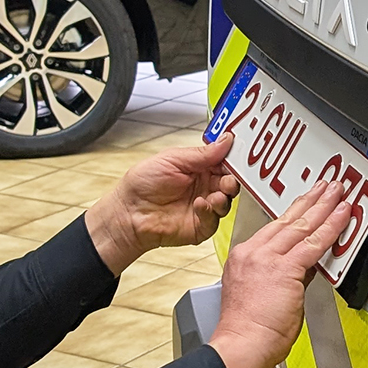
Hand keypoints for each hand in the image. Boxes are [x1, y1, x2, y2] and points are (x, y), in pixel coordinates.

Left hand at [85, 138, 241, 273]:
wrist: (128, 213)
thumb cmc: (142, 184)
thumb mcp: (172, 159)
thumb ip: (202, 153)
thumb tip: (225, 140)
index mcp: (199, 168)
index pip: (224, 162)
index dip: (233, 160)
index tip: (239, 158)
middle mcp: (204, 187)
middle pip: (230, 182)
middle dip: (233, 180)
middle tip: (229, 179)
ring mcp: (204, 207)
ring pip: (227, 201)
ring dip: (224, 197)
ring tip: (213, 195)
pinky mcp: (202, 226)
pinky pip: (215, 220)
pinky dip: (210, 212)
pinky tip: (199, 205)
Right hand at [210, 181, 351, 367]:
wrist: (241, 345)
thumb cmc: (248, 330)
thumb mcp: (262, 294)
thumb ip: (285, 276)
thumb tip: (305, 267)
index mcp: (244, 257)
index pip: (275, 229)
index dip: (295, 213)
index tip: (307, 202)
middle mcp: (253, 252)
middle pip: (288, 220)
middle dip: (311, 201)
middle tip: (327, 186)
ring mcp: (268, 259)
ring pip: (303, 225)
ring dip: (324, 206)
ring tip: (338, 193)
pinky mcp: (284, 269)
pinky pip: (315, 243)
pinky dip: (332, 227)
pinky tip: (343, 215)